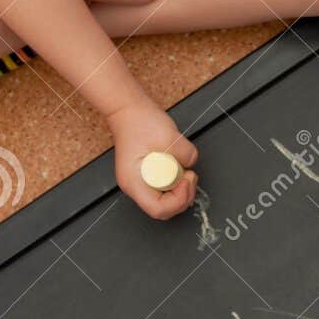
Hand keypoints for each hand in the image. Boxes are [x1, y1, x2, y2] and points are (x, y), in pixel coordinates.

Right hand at [107, 98, 198, 220]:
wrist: (128, 109)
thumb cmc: (139, 121)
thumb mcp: (170, 137)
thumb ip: (186, 154)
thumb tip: (191, 164)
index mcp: (134, 181)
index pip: (158, 209)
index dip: (179, 200)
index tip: (187, 180)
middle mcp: (133, 185)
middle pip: (162, 209)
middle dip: (182, 196)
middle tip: (190, 176)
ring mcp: (138, 181)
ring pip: (163, 201)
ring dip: (179, 190)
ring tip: (184, 171)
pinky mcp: (145, 175)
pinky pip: (162, 189)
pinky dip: (174, 183)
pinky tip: (177, 168)